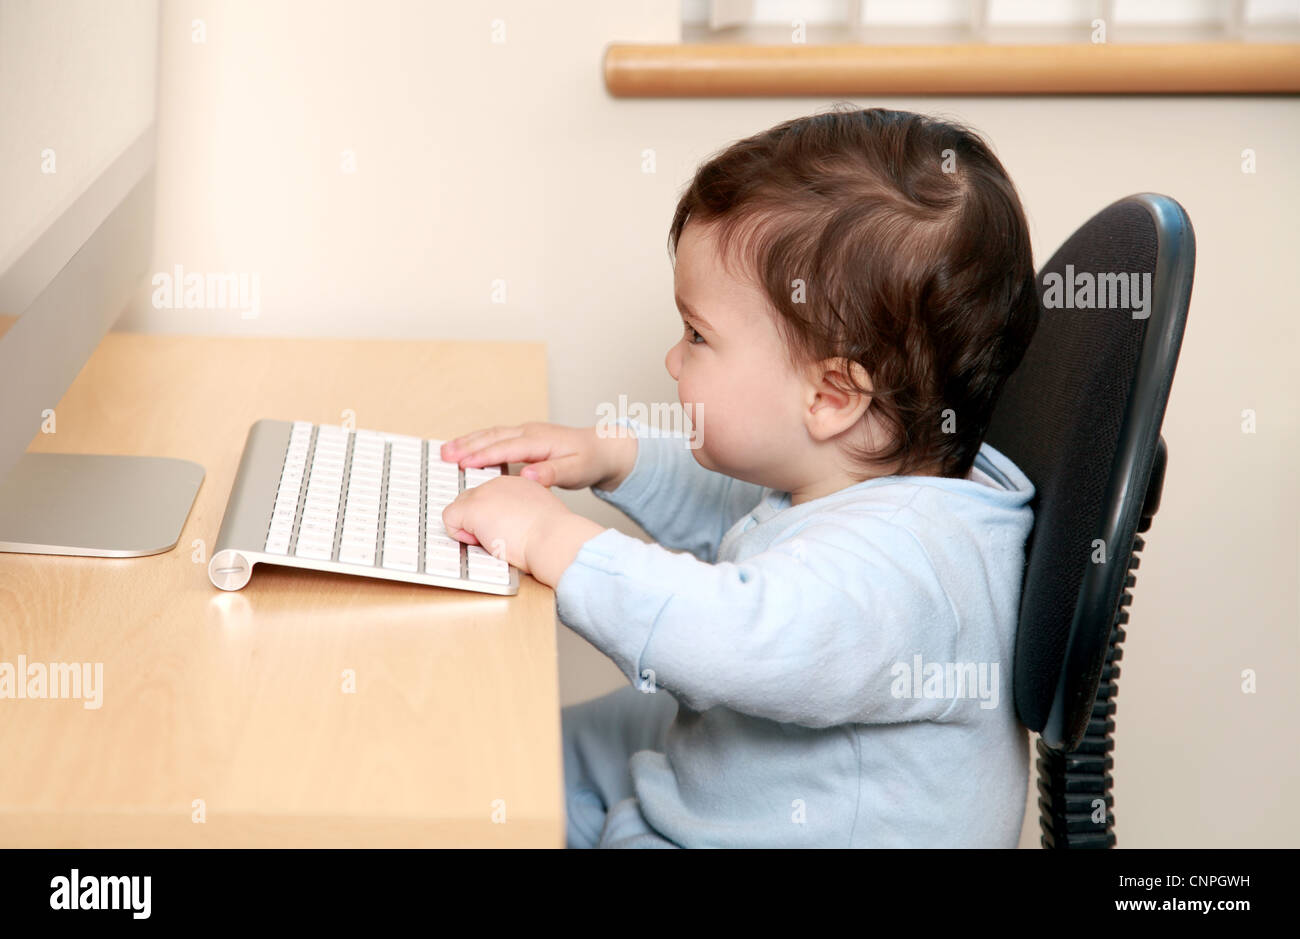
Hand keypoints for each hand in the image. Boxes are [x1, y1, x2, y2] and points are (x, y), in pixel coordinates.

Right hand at [440, 421, 636, 492]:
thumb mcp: (576, 471)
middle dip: (467, 445)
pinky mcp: (525, 438)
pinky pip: (497, 438)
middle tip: (444, 454)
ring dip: (469, 441)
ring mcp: (526, 433)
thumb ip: (552, 474)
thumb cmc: (590, 461)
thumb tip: (527, 476)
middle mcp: (530, 432)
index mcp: (540, 440)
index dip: (483, 455)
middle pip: (493, 437)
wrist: (603, 448)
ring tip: (446, 450)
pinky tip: (466, 449)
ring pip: (492, 435)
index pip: (506, 447)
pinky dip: (479, 442)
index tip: (462, 463)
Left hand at [441, 475, 604, 587]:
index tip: (504, 531)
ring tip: (496, 540)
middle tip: (499, 539)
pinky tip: (485, 540)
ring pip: (460, 510)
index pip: (491, 497)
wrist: (554, 538)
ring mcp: (485, 492)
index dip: (492, 518)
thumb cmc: (555, 536)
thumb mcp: (542, 518)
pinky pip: (450, 520)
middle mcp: (501, 483)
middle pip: (471, 500)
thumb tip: (515, 528)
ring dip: (472, 529)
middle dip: (478, 522)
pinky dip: (461, 535)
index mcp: (519, 484)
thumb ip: (525, 516)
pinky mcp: (472, 506)